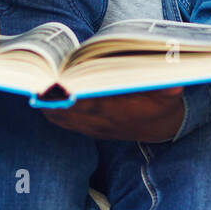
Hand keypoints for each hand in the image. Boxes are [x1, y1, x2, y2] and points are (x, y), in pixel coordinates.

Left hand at [42, 87, 184, 141]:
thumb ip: (169, 89)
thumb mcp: (171, 94)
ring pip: (63, 119)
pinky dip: (51, 111)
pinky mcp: (89, 129)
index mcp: (118, 111)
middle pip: (70, 112)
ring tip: (35, 85)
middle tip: (38, 80)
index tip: (58, 84)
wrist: (161, 129)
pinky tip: (41, 97)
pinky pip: (64, 123)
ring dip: (48, 104)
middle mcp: (102, 122)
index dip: (73, 96)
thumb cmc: (163, 104)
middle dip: (53, 98)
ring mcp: (94, 128)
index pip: (91, 105)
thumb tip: (175, 83)